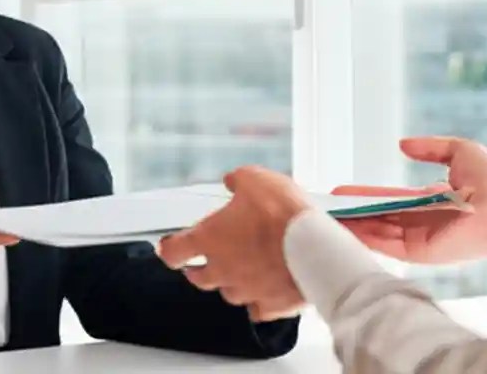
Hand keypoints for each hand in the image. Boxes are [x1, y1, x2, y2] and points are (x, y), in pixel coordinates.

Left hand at [158, 166, 310, 322]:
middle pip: (198, 277)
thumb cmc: (285, 216)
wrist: (318, 249)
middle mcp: (222, 269)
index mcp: (210, 239)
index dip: (169, 248)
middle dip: (198, 268)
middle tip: (205, 258)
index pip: (173, 251)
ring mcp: (244, 291)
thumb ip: (239, 179)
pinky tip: (267, 287)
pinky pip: (257, 307)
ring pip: (228, 291)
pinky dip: (259, 299)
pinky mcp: (268, 306)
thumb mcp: (257, 179)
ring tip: (245, 266)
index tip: (169, 247)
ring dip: (232, 280)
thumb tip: (233, 180)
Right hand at [335, 136, 486, 264]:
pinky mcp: (420, 252)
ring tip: (323, 217)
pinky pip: (386, 246)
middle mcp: (420, 221)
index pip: (388, 199)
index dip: (365, 195)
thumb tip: (402, 145)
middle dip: (350, 212)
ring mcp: (418, 238)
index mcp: (429, 200)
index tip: (340, 191)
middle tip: (322, 206)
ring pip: (376, 231)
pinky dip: (364, 238)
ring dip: (351, 225)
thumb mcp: (460, 151)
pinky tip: (343, 229)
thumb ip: (431, 148)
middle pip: (376, 217)